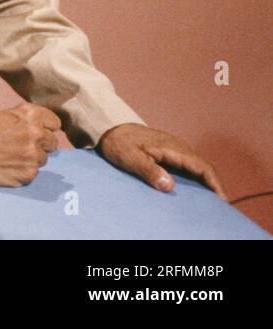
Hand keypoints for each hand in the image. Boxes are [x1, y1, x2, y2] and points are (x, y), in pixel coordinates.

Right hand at [0, 102, 60, 186]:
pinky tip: (8, 166)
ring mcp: (34, 154)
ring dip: (31, 159)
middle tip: (20, 147)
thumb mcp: (6, 115)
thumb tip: (46, 128)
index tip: (37, 133)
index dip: (45, 129)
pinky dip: (23, 171)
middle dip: (40, 145)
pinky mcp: (29, 172)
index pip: (55, 124)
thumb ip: (28, 119)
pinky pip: (34, 172)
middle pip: (52, 143)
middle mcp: (36, 132)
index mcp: (31, 114)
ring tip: (10, 156)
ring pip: (43, 159)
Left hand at [96, 123, 226, 199]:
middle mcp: (177, 147)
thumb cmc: (118, 142)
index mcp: (171, 148)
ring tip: (209, 201)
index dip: (214, 183)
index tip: (222, 199)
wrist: (109, 127)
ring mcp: (173, 148)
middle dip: (213, 185)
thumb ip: (148, 170)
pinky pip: (187, 165)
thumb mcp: (129, 157)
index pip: (201, 166)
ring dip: (205, 182)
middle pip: (203, 167)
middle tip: (219, 206)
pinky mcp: (168, 151)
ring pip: (196, 166)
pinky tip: (193, 190)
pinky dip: (195, 178)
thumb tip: (169, 186)